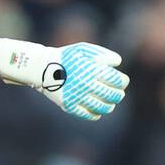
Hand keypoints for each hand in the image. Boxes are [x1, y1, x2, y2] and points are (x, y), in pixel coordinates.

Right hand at [0, 36, 128, 120]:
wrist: (42, 67)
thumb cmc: (65, 57)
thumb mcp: (84, 49)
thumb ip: (103, 55)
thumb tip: (117, 64)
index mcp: (92, 70)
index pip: (118, 81)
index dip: (122, 82)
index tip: (122, 81)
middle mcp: (87, 84)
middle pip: (113, 95)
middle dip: (118, 94)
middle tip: (118, 93)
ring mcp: (78, 96)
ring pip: (103, 107)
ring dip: (109, 105)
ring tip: (109, 103)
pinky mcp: (70, 106)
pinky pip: (89, 114)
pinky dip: (96, 114)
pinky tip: (97, 110)